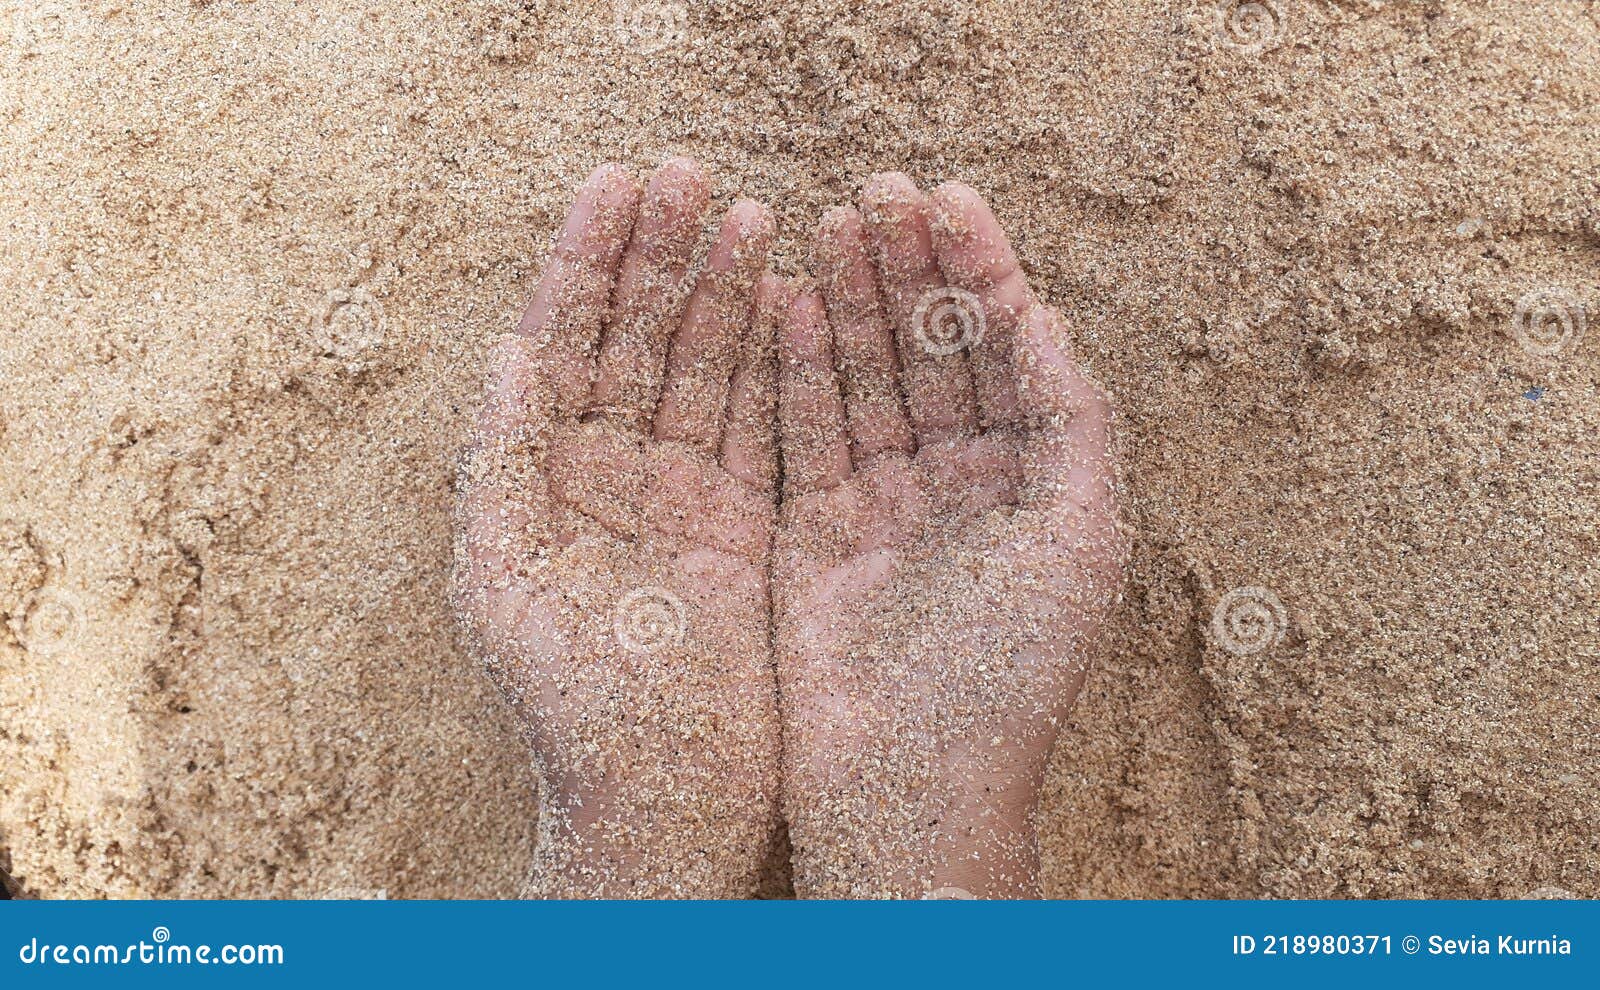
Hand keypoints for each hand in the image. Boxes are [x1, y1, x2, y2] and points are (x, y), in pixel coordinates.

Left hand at [453, 158, 782, 897]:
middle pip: (636, 339)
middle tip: (690, 174)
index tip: (615, 185)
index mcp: (540, 481)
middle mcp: (609, 476)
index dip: (586, 263)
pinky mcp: (742, 526)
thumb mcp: (506, 587)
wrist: (662, 803)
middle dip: (659, 256)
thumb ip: (501, 466)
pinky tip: (787, 303)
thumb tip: (508, 353)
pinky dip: (770, 365)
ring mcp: (680, 497)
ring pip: (702, 370)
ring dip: (721, 293)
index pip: (563, 345)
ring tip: (751, 215)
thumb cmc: (572, 711)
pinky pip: (758, 426)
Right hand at [772, 174, 1127, 897]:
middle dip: (908, 268)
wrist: (912, 784)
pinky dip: (795, 366)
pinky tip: (785, 301)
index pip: (1005, 348)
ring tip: (829, 223)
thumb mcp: (1082, 539)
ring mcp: (882, 503)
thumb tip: (1049, 316)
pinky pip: (803, 430)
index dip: (982, 269)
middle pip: (930, 349)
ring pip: (865, 377)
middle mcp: (957, 481)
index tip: (950, 198)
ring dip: (849, 299)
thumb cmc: (1013, 674)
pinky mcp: (813, 530)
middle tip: (878, 190)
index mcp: (1029, 478)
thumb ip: (1076, 420)